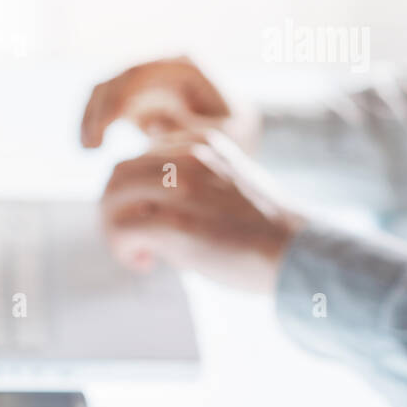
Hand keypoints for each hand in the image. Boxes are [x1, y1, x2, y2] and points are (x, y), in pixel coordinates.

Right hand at [80, 56, 257, 150]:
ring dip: (92, 116)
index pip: (141, 76)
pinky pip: (107, 104)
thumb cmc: (233, 141)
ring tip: (87, 149)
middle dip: (99, 110)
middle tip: (89, 147)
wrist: (233, 140)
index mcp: (186, 68)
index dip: (116, 103)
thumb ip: (188, 134)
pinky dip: (95, 123)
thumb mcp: (220, 139)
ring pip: (108, 87)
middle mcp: (164, 67)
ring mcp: (150, 82)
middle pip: (119, 78)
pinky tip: (90, 148)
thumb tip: (153, 130)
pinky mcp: (137, 99)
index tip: (105, 139)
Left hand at [101, 133, 305, 286]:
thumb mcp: (224, 182)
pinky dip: (124, 251)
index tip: (153, 225)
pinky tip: (147, 263)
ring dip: (115, 234)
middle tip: (135, 245)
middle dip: (114, 214)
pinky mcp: (176, 223)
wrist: (295, 252)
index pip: (136, 159)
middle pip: (116, 176)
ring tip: (141, 256)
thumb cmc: (260, 229)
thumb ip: (188, 177)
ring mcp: (181, 188)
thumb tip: (145, 185)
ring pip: (111, 200)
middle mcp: (187, 157)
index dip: (133, 197)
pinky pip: (122, 230)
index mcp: (199, 142)